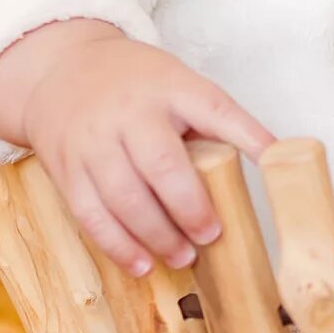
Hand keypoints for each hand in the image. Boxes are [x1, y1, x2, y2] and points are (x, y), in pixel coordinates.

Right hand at [0, 18, 274, 274]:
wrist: (61, 69)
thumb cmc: (135, 84)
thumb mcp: (177, 82)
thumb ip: (212, 118)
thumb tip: (273, 159)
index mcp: (169, 87)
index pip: (213, 109)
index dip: (246, 135)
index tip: (272, 160)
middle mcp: (129, 114)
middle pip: (161, 165)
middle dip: (190, 207)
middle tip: (211, 234)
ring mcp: (94, 142)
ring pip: (123, 198)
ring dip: (157, 235)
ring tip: (183, 257)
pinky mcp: (68, 170)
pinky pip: (91, 215)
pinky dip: (118, 246)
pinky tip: (142, 264)